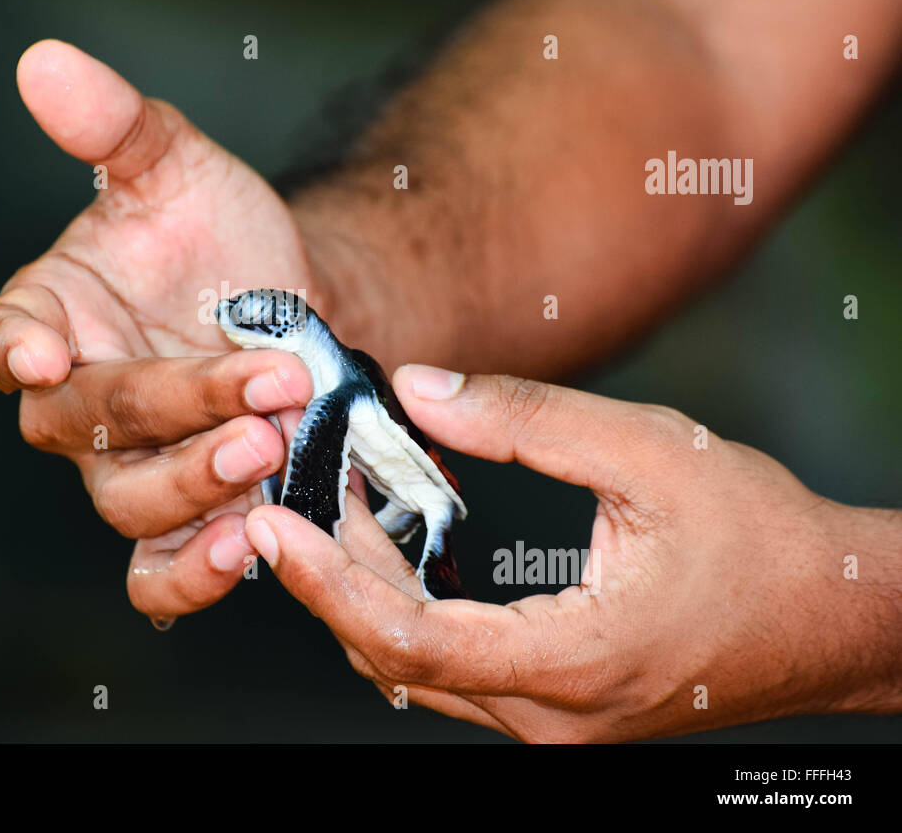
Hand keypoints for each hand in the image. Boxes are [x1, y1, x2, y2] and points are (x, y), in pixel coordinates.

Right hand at [0, 40, 326, 620]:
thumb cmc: (221, 238)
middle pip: (84, 424)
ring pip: (127, 501)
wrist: (301, 309)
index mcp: (49, 318)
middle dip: (170, 405)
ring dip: (195, 480)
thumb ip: (115, 126)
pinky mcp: (183, 522)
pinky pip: (159, 574)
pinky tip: (242, 548)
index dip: (8, 349)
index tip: (37, 350)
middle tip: (260, 386)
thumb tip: (43, 60)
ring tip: (269, 442)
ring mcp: (127, 472)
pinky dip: (189, 574)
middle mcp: (75, 405)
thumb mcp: (180, 167)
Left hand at [243, 368, 901, 740]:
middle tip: (289, 492)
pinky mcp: (555, 705)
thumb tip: (418, 388)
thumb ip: (527, 420)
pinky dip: (406, 606)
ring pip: (416, 668)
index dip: (327, 583)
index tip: (271, 528)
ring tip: (334, 503)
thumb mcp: (649, 452)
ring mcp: (551, 720)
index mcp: (570, 662)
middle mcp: (548, 715)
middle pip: (394, 656)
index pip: (409, 640)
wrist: (836, 615)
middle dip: (330, 575)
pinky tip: (393, 542)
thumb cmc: (763, 537)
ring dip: (363, 591)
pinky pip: (450, 668)